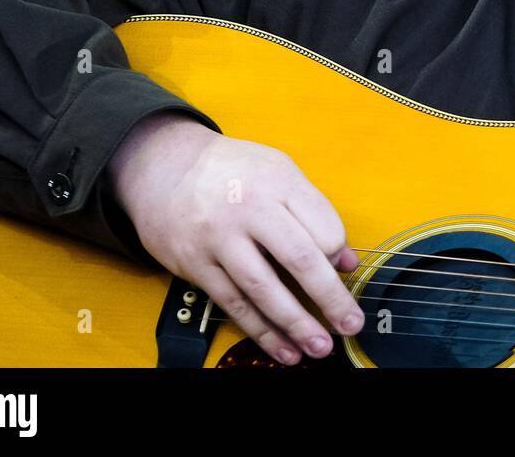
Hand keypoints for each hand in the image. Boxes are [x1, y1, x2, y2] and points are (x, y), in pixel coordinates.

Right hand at [107, 110, 364, 364]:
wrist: (164, 166)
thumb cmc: (232, 171)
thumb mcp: (280, 172)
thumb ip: (314, 212)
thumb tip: (345, 260)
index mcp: (279, 181)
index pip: (323, 225)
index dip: (339, 253)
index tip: (345, 272)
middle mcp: (250, 209)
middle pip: (299, 259)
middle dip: (329, 298)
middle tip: (350, 324)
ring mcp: (219, 238)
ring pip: (263, 289)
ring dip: (295, 324)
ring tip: (319, 347)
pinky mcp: (195, 264)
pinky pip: (233, 303)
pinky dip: (260, 330)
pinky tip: (282, 348)